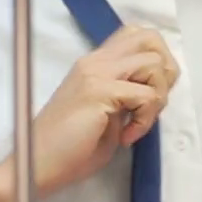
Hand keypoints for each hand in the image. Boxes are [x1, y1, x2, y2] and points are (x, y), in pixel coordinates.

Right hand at [0, 25, 178, 201]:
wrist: (36, 165)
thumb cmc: (69, 148)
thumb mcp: (106, 114)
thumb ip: (126, 96)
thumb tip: (154, 93)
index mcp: (95, 63)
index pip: (136, 36)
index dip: (156, 62)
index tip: (149, 97)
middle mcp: (95, 61)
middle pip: (150, 38)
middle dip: (165, 72)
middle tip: (152, 104)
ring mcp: (96, 73)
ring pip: (153, 63)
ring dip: (157, 97)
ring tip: (138, 123)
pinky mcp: (99, 92)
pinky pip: (146, 96)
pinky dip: (145, 120)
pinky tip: (127, 138)